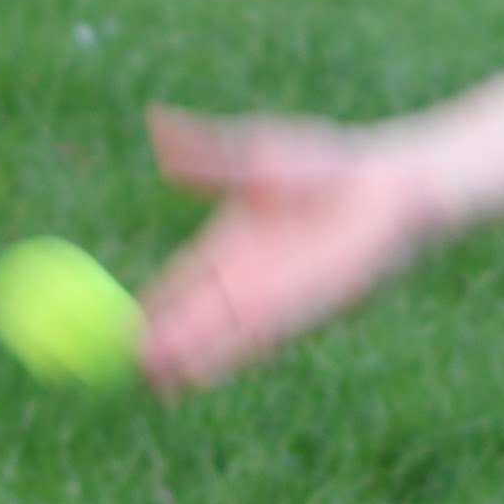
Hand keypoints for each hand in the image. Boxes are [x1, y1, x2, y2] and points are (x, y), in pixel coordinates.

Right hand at [138, 106, 452, 392]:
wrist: (391, 186)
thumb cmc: (328, 163)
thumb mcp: (256, 155)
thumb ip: (206, 153)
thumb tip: (154, 124)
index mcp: (227, 243)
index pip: (176, 283)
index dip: (148, 305)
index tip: (112, 323)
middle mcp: (245, 279)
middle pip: (191, 318)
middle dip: (158, 340)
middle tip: (120, 358)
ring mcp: (273, 300)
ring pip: (217, 339)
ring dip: (185, 359)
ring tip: (152, 378)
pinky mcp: (304, 313)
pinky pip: (256, 344)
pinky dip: (225, 359)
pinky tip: (199, 373)